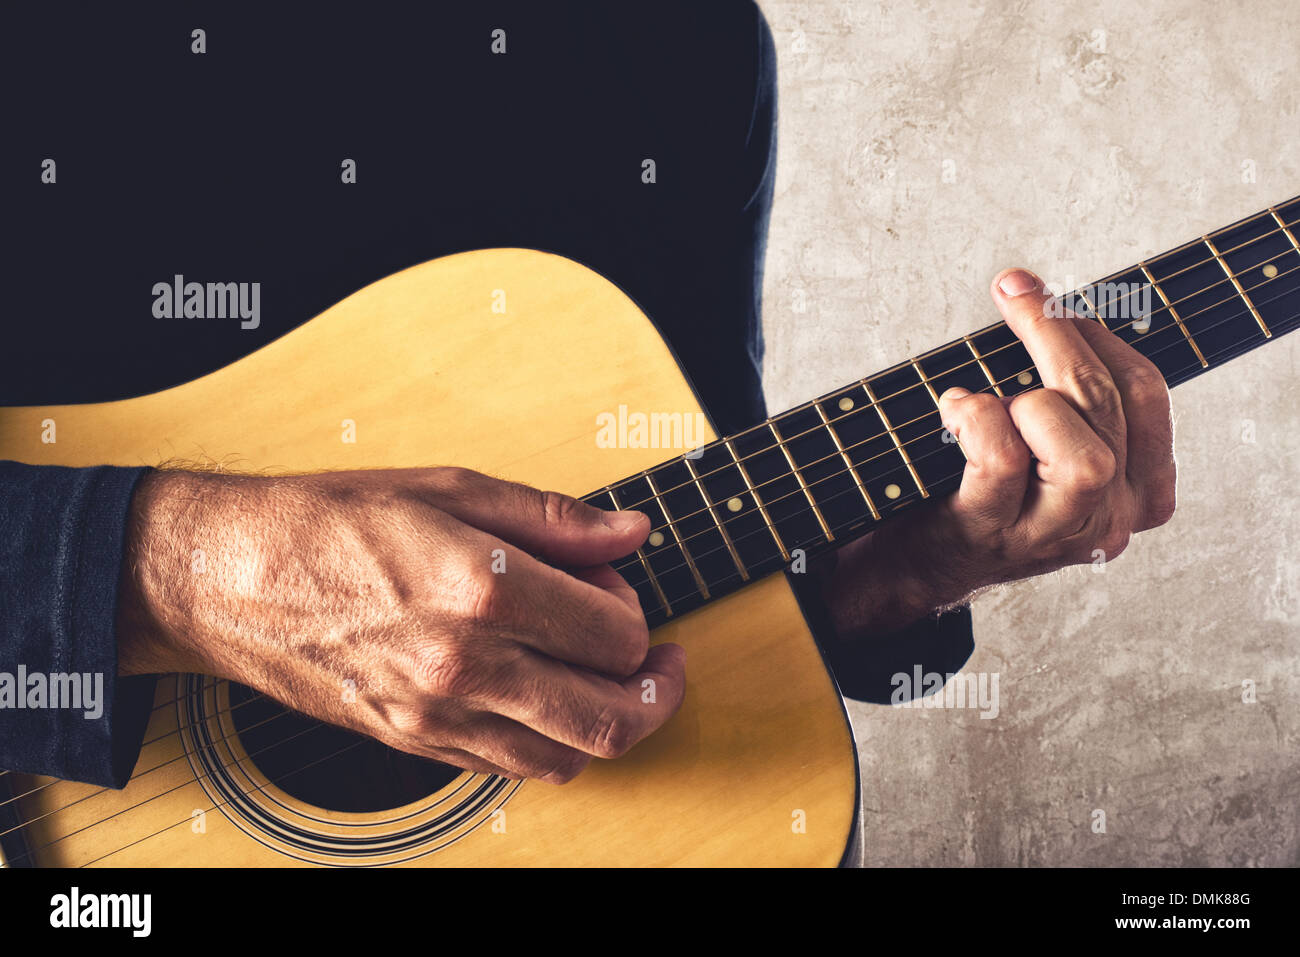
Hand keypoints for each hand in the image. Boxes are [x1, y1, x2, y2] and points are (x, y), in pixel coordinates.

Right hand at [116, 467, 683, 782]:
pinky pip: (511, 768)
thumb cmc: (329, 523)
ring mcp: (439, 715)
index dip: (636, 610)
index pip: (616, 633)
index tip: (619, 587)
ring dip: (608, 723)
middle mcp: (468, 665)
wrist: (230, 578)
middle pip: (609, 716)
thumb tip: (627, 533)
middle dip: (656, 690)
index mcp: (485, 590)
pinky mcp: (415, 744)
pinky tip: (546, 700)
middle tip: (662, 664)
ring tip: (609, 682)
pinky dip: (550, 742)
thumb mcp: (450, 489)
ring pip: (568, 756)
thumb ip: (553, 518)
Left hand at [828, 267, 1176, 633]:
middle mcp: (1108, 519)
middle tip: (1014, 292)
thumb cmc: (977, 488)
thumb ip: (1064, 392)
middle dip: (1059, 335)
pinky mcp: (996, 534)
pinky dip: (977, 421)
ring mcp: (1054, 535)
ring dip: (1028, 402)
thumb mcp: (1042, 444)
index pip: (1146, 394)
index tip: (1056, 296)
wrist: (913, 563)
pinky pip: (1003, 461)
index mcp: (1137, 490)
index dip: (1100, 332)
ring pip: (1080, 451)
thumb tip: (1044, 299)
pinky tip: (953, 413)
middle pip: (1108, 405)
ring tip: (980, 403)